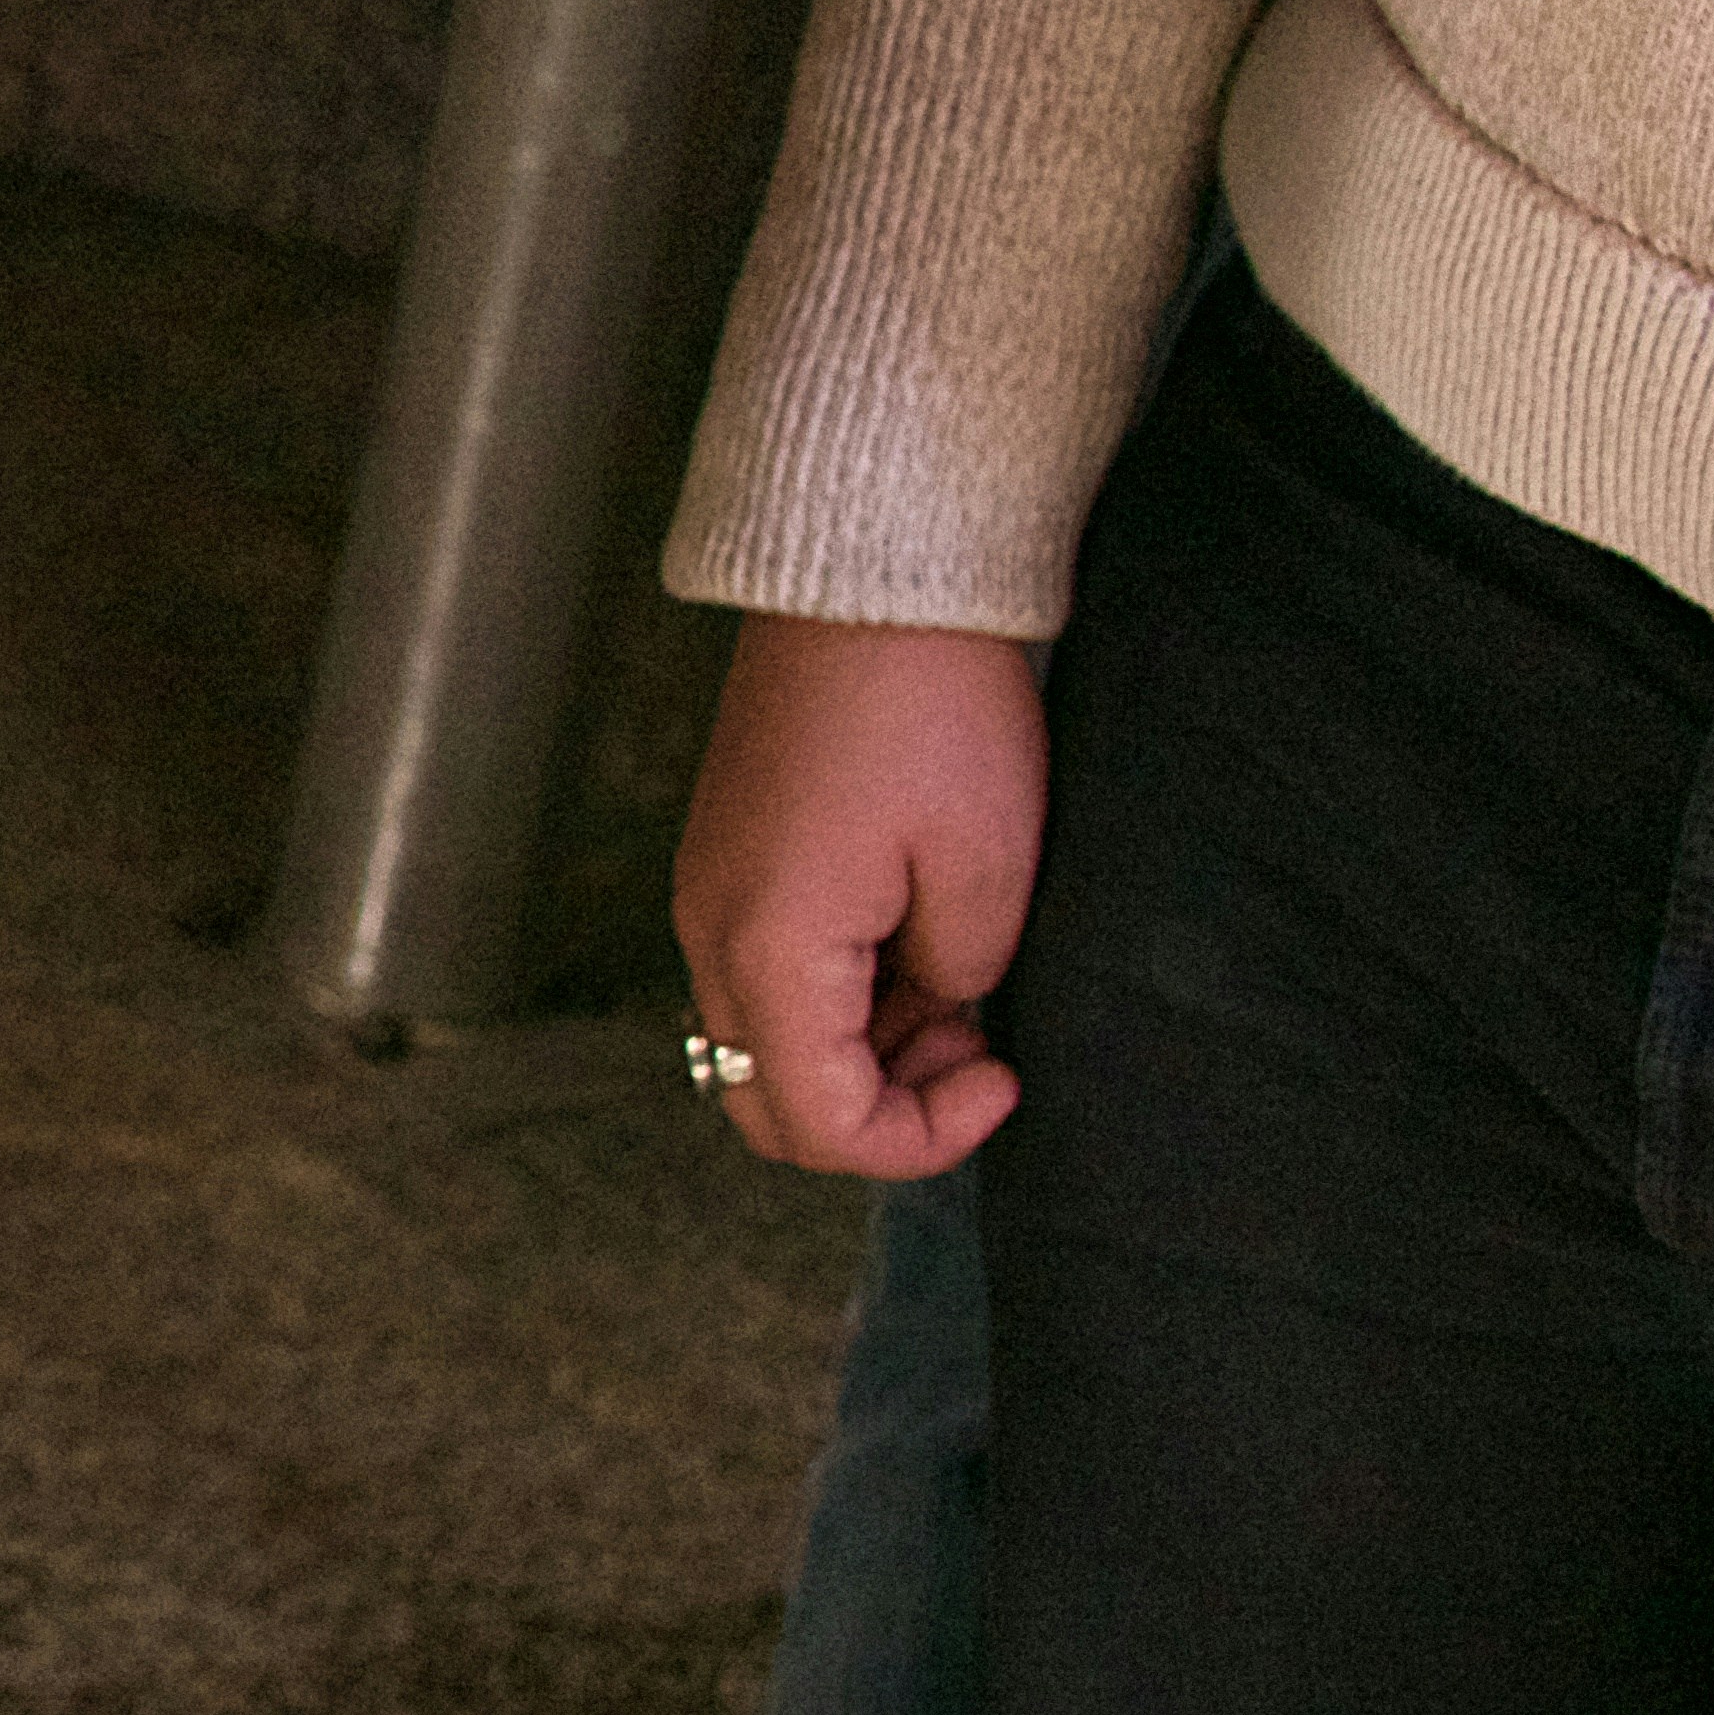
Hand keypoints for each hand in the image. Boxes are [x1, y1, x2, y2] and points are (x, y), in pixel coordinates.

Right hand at [674, 614, 1049, 1175]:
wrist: (869, 576)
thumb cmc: (935, 709)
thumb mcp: (989, 866)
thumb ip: (961, 976)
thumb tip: (940, 1003)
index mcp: (770, 947)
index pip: (822, 1122)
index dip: (922, 1137)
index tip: (1005, 1077)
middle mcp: (710, 933)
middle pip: (765, 1105)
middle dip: (878, 1111)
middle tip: (974, 1050)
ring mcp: (708, 894)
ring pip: (763, 1044)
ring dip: (860, 1053)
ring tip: (958, 989)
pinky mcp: (728, 859)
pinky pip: (764, 977)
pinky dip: (837, 998)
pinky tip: (913, 942)